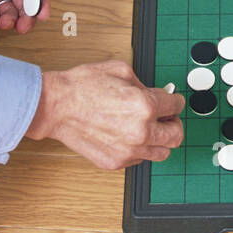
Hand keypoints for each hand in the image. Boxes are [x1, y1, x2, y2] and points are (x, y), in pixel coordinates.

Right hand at [26, 61, 184, 168]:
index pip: (175, 107)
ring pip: (161, 153)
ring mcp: (128, 150)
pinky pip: (139, 159)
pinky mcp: (116, 162)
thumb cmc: (83, 86)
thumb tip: (157, 94)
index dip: (174, 101)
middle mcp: (140, 131)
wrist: (56, 106)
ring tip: (148, 129)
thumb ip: (145, 84)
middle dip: (174, 123)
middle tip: (166, 118)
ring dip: (160, 140)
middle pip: (176, 136)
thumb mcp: (121, 70)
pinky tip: (129, 136)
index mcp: (144, 106)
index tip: (171, 101)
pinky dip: (139, 149)